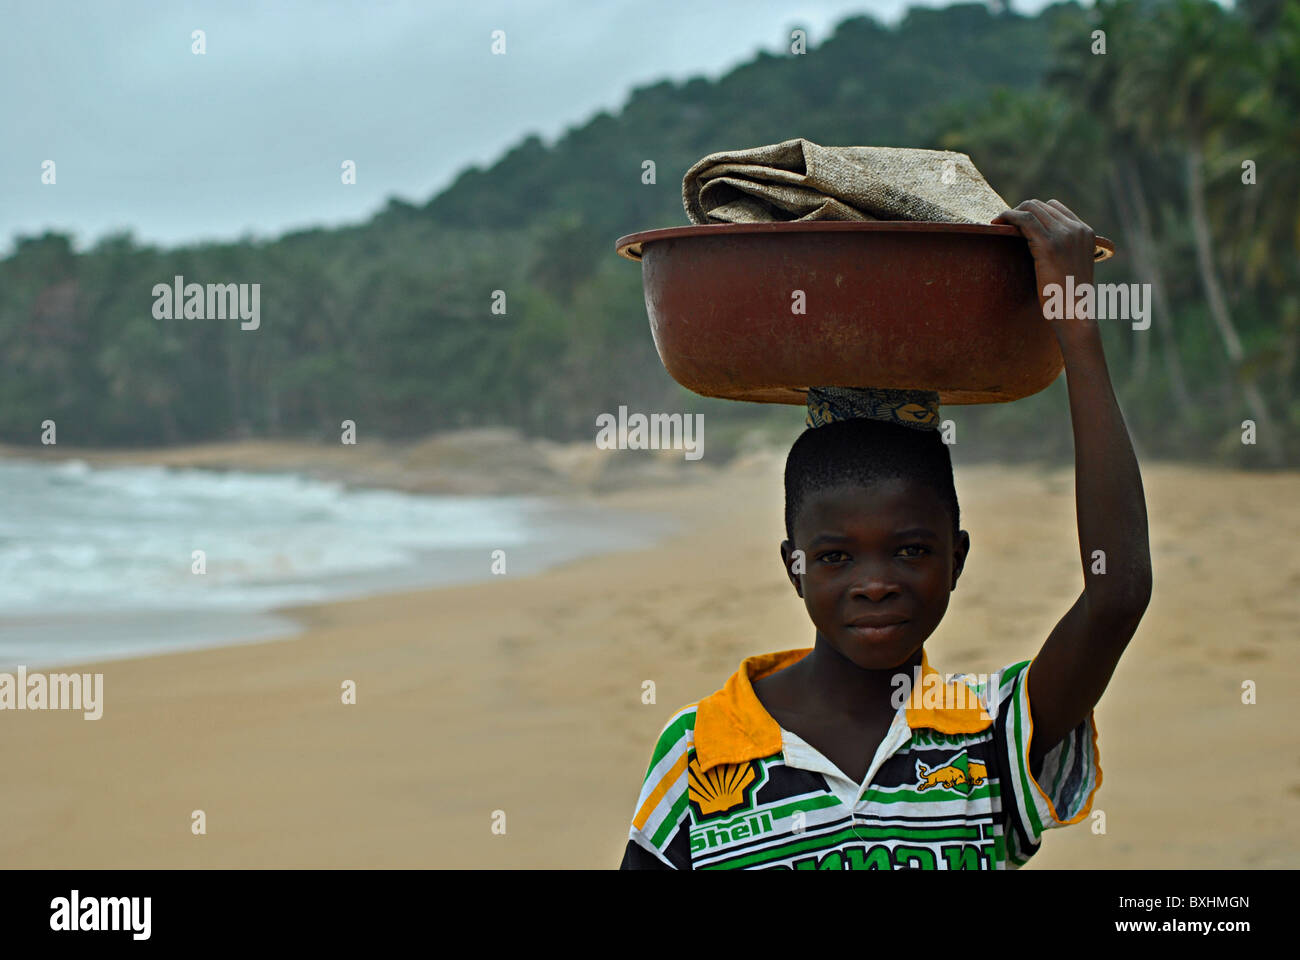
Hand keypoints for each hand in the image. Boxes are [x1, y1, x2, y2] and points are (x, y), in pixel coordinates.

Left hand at [991, 199, 1095, 323]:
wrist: (1075, 313)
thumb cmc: (1068, 297)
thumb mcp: (1071, 266)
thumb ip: (1064, 250)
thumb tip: (1039, 244)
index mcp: (1085, 232)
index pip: (1055, 208)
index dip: (1033, 212)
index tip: (1017, 223)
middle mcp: (1077, 229)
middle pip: (1041, 206)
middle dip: (1019, 212)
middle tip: (1003, 224)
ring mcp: (1065, 235)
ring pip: (1031, 208)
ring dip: (1011, 213)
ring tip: (997, 223)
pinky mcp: (1049, 245)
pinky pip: (1024, 219)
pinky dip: (1008, 216)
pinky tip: (996, 223)